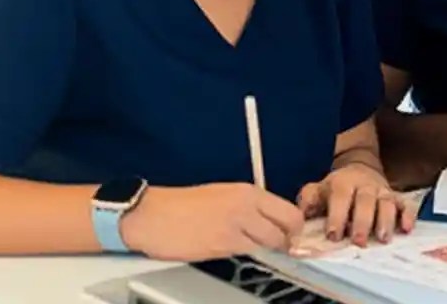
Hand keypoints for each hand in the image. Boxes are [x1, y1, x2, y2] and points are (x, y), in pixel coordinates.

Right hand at [121, 183, 304, 260]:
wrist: (152, 215)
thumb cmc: (180, 205)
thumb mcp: (222, 194)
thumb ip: (248, 207)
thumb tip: (267, 221)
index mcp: (248, 192)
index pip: (289, 211)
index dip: (294, 228)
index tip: (292, 234)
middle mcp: (246, 207)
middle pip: (286, 230)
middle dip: (287, 242)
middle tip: (281, 246)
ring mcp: (235, 227)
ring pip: (268, 244)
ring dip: (265, 249)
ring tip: (251, 246)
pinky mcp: (222, 246)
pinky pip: (245, 253)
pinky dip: (244, 254)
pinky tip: (231, 248)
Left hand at [298, 163, 415, 245]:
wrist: (359, 170)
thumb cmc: (336, 189)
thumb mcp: (318, 189)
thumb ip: (308, 200)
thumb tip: (301, 215)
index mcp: (343, 183)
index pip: (340, 198)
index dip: (337, 216)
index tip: (333, 235)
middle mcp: (365, 185)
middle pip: (366, 201)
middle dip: (363, 222)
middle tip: (359, 241)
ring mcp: (383, 191)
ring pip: (387, 203)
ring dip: (386, 220)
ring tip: (383, 238)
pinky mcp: (396, 198)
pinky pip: (405, 205)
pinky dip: (408, 216)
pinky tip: (406, 229)